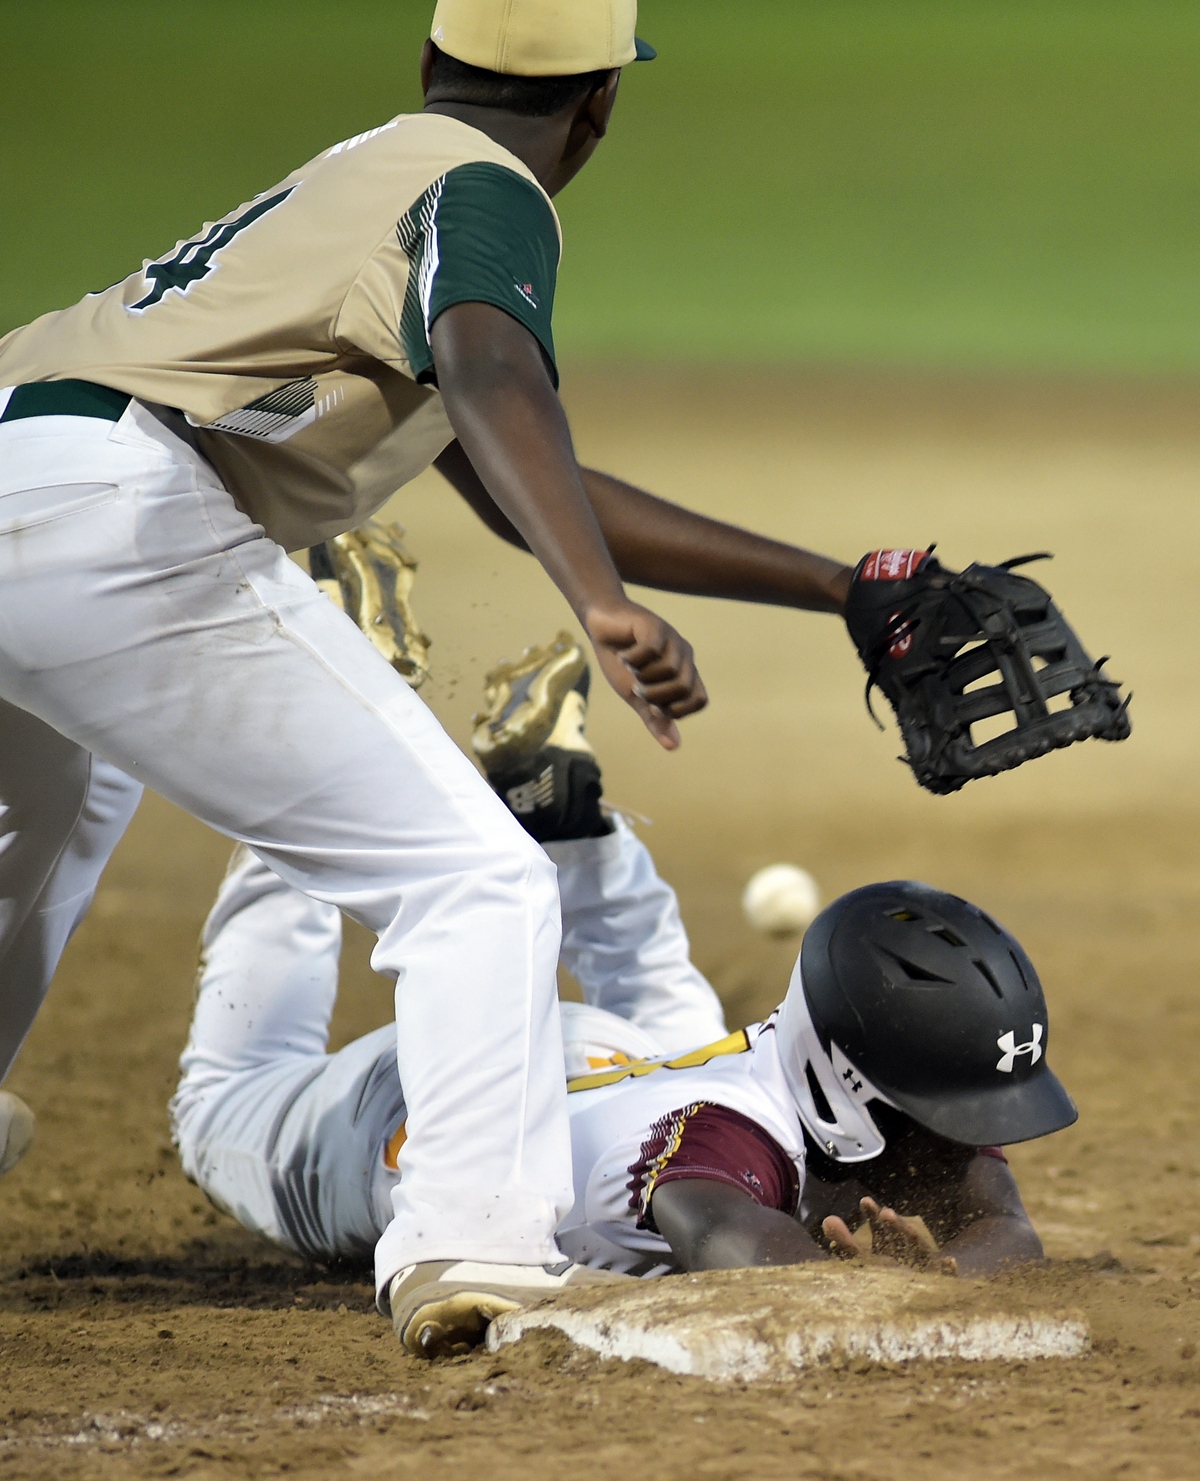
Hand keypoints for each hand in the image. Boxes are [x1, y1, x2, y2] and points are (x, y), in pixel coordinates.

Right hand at [584, 601, 707, 749]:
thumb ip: (654, 718)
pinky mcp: (655, 625)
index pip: (699, 700)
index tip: (650, 705)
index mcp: (684, 672)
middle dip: (654, 694)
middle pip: (683, 687)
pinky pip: (650, 650)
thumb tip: (674, 746)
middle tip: (636, 685)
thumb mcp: (636, 696)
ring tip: (629, 666)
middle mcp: (684, 655)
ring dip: (641, 674)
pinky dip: (632, 658)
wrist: (601, 627)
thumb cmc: (620, 661)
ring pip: (669, 669)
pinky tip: (624, 654)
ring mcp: (672, 638)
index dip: (675, 709)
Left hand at [822, 1198, 957, 1275]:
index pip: (882, 1230)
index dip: (874, 1216)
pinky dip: (948, 1272)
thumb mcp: (864, 1264)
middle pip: (904, 1238)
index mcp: (891, 1249)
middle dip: (897, 1226)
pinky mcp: (940, 1288)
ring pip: (923, 1253)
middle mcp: (909, 1256)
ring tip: (914, 1240)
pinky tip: (950, 1262)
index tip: (865, 1201)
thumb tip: (826, 1219)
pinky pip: (947, 1281)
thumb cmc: (888, 1284)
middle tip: (886, 1214)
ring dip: (917, 1242)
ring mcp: (926, 1271)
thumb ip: (846, 1244)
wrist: (911, 1315)